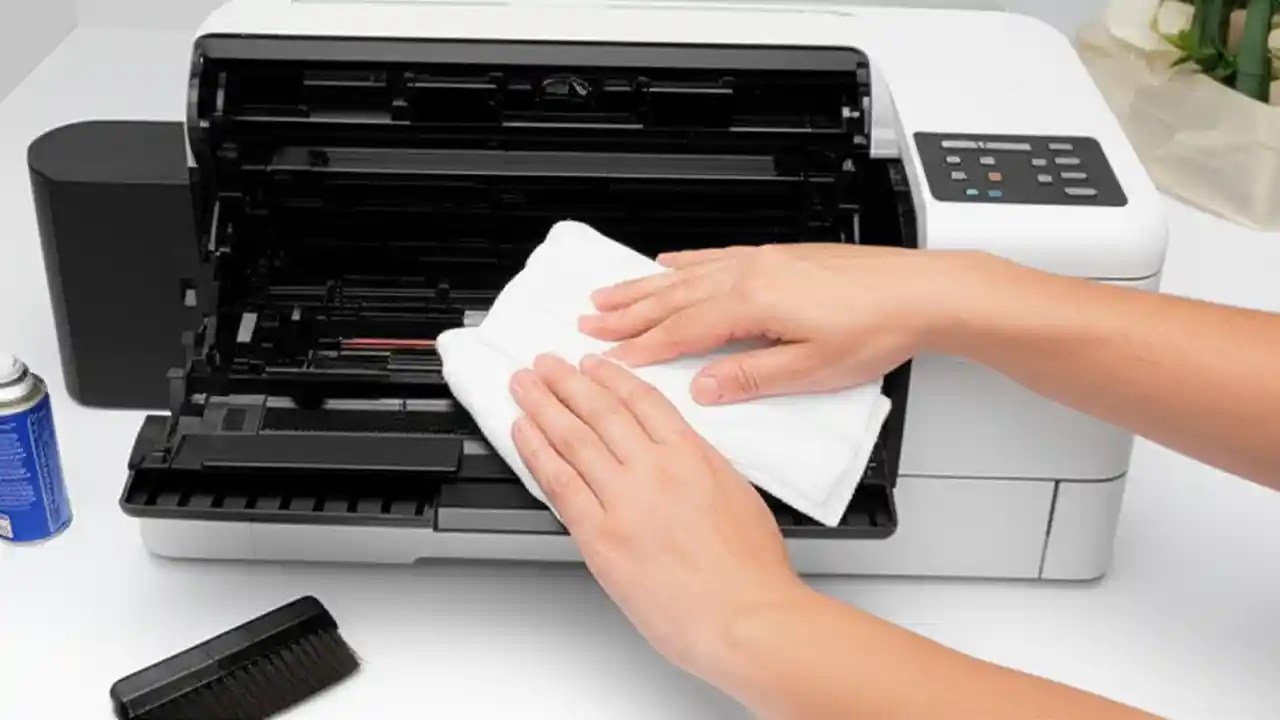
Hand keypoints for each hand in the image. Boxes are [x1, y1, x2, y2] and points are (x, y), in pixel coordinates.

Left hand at [508, 354, 806, 680]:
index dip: (610, 378)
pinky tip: (522, 433)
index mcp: (692, 455)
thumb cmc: (751, 573)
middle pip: (600, 411)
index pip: (642, 400)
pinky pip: (560, 484)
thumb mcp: (738, 495)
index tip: (592, 365)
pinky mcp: (602, 538)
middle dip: (566, 382)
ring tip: (523, 387)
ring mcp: (625, 502)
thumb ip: (701, 468)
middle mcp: (655, 470)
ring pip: (573, 438)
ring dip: (542, 406)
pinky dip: (537, 452)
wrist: (745, 618)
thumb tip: (677, 456)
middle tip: (544, 366)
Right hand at [579, 243, 977, 404]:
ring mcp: (764, 260)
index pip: (682, 330)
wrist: (922, 291)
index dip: (642, 347)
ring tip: (611, 292)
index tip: (610, 359)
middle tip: (588, 321)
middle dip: (627, 311)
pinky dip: (686, 261)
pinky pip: (716, 255)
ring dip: (645, 285)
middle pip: (673, 295)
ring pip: (688, 273)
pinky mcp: (779, 255)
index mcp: (754, 303)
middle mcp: (753, 273)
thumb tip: (704, 389)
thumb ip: (750, 378)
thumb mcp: (810, 370)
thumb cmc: (876, 328)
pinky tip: (671, 261)